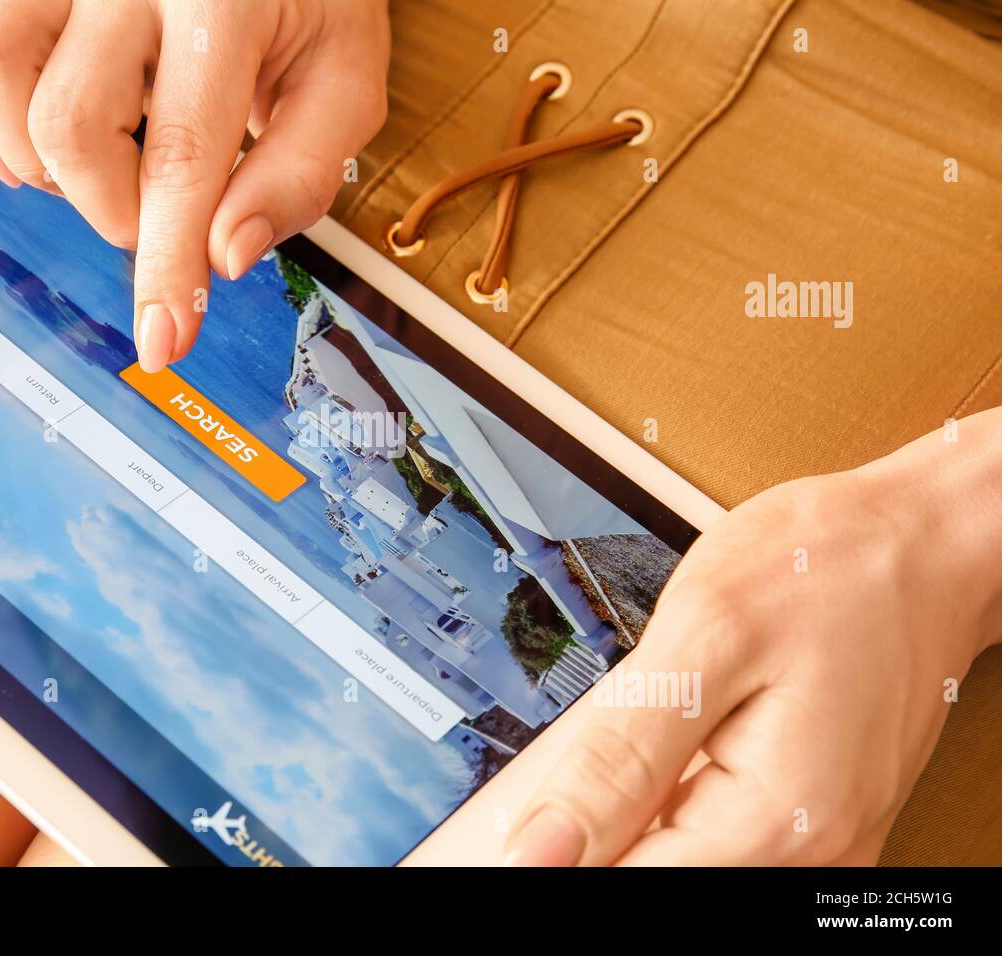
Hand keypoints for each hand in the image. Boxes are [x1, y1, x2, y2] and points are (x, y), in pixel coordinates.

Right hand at [0, 0, 389, 370]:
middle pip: (68, 127)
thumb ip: (298, 171)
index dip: (167, 264)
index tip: (163, 338)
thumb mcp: (344, 81)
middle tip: (158, 207)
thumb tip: (227, 254)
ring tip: (97, 162)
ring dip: (34, 155)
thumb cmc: (309, 0)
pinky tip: (28, 134)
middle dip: (113, 209)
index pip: (182, 157)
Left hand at [504, 410, 1001, 864]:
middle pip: (656, 874)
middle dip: (603, 827)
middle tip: (598, 746)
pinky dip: (681, 796)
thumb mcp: (703, 640)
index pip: (627, 886)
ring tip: (658, 718)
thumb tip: (538, 848)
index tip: (519, 825)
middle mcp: (809, 852)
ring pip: (688, 855)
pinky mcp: (819, 817)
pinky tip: (681, 738)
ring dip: (642, 810)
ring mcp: (822, 841)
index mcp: (776, 822)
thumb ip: (619, 756)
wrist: (922, 540)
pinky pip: (725, 834)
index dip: (559, 853)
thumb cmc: (827, 567)